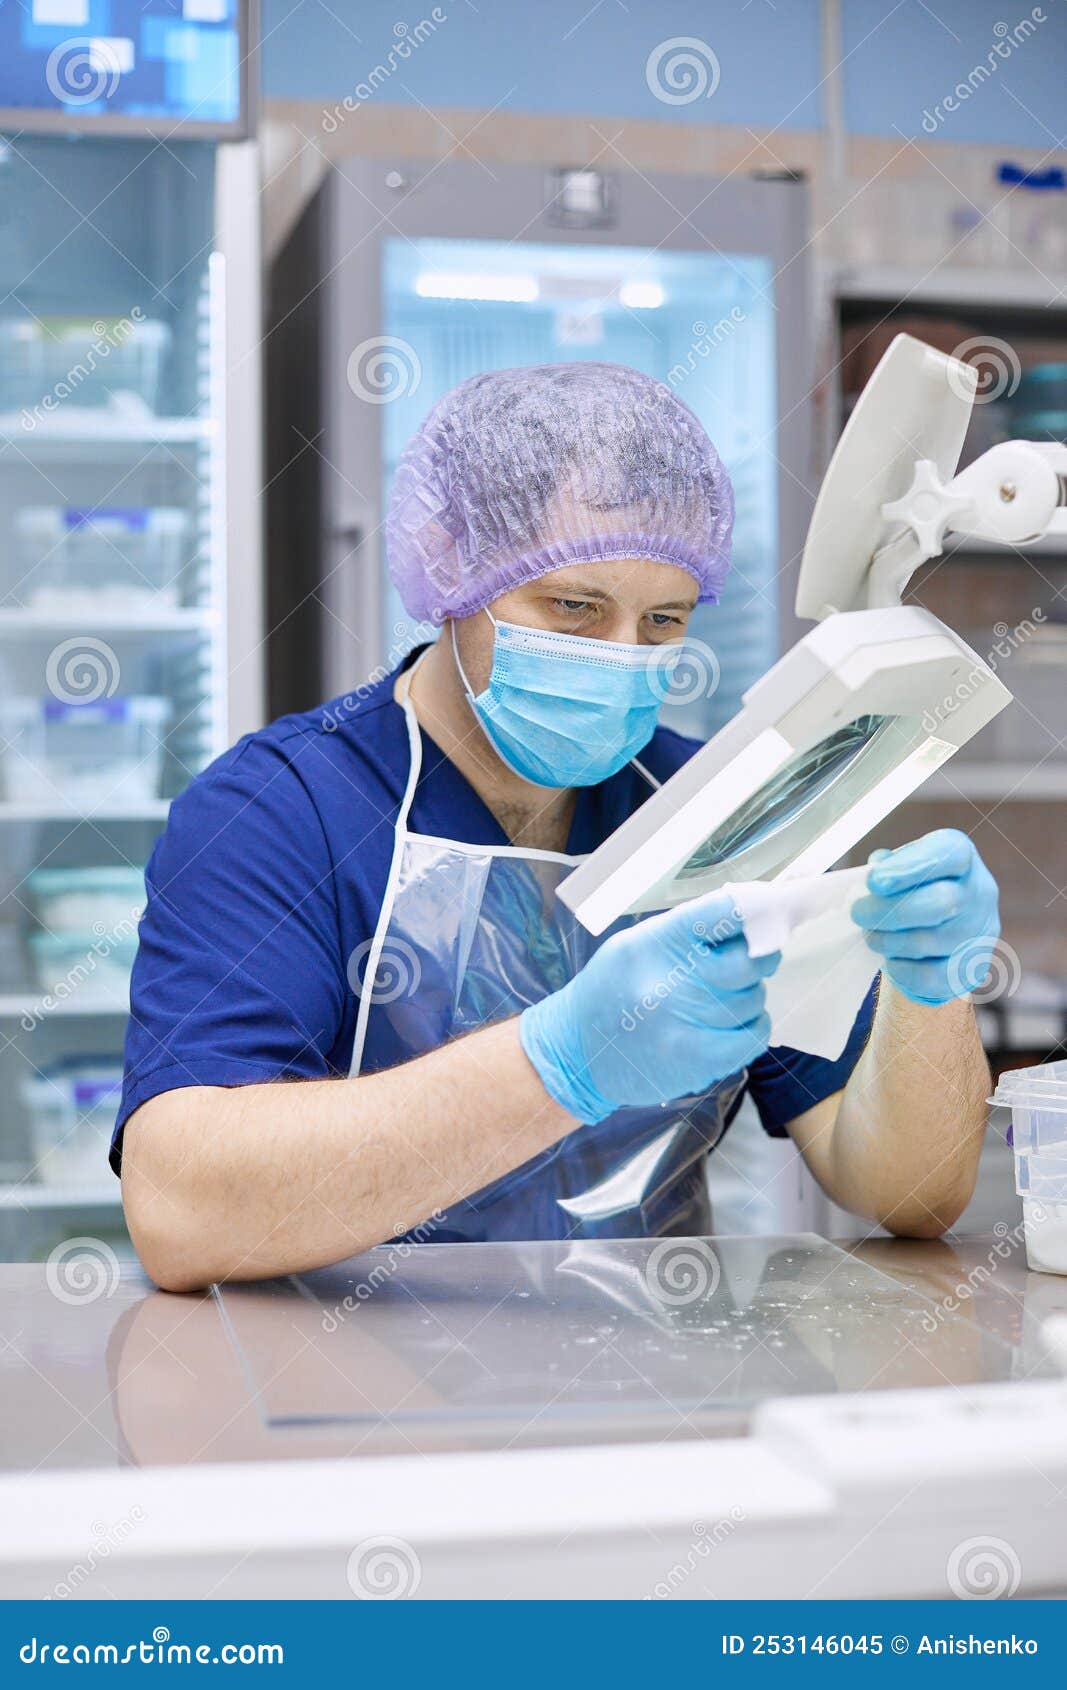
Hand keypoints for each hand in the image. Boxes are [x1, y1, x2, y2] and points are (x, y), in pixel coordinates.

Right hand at [519, 892, 777, 1123]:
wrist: (577, 1053)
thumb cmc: (611, 990)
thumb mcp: (636, 946)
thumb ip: (687, 933)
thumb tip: (746, 919)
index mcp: (657, 942)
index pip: (721, 913)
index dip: (753, 911)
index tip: (765, 912)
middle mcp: (671, 980)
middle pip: (749, 961)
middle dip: (758, 958)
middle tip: (750, 960)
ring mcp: (686, 1023)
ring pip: (754, 999)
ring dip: (748, 997)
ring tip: (722, 999)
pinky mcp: (698, 1060)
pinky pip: (752, 1037)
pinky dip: (752, 1028)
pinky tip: (732, 1024)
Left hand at [851, 829, 999, 1006]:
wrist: (937, 935)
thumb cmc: (912, 891)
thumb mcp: (901, 867)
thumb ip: (887, 866)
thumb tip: (877, 871)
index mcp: (962, 858)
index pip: (948, 853)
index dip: (909, 867)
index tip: (874, 882)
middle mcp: (980, 892)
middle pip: (940, 902)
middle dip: (889, 911)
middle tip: (859, 913)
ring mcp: (980, 934)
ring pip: (928, 942)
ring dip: (887, 941)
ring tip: (872, 936)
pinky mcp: (971, 970)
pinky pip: (929, 977)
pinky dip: (900, 970)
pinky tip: (891, 959)